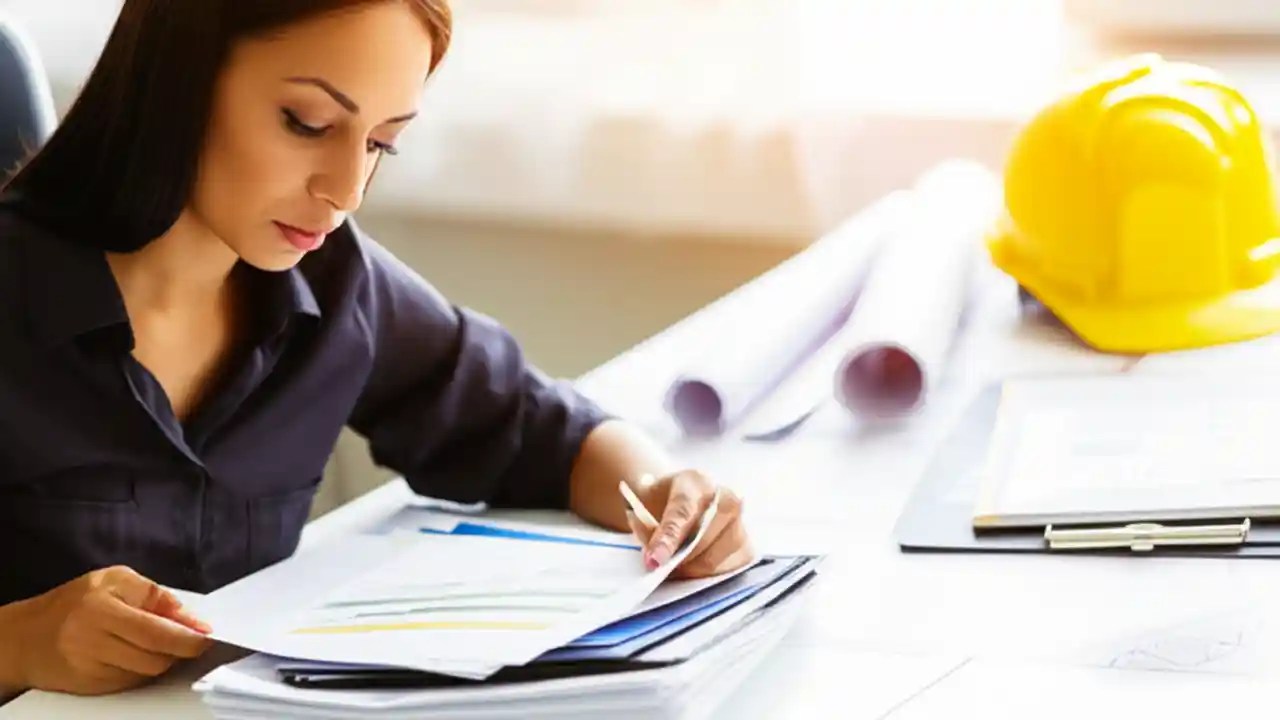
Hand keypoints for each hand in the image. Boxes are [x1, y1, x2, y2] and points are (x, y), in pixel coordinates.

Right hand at [15, 566, 213, 694]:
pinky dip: (142, 669)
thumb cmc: (74, 602)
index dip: (188, 636)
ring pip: (147, 672)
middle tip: (189, 638)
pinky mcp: (90, 688)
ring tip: (157, 642)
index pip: (156, 631)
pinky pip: (131, 682)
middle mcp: (92, 641)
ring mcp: (90, 668)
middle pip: (156, 657)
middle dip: (181, 649)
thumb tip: (191, 618)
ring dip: (163, 659)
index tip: (207, 635)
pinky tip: (134, 654)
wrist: (25, 637)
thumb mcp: (114, 581)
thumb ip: (155, 595)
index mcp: (100, 609)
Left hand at [626, 470, 754, 578]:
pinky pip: (722, 573)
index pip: (682, 513)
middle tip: (655, 564)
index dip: (668, 539)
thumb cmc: (660, 501)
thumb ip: (645, 528)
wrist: (682, 497)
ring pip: (710, 562)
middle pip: (699, 543)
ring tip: (673, 560)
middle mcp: (726, 498)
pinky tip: (691, 566)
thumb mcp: (643, 504)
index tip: (654, 562)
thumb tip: (654, 561)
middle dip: (675, 560)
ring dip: (686, 569)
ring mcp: (741, 523)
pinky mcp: (747, 547)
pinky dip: (702, 575)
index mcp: (696, 482)